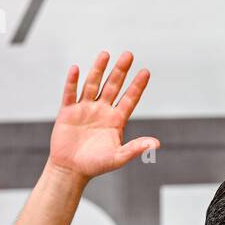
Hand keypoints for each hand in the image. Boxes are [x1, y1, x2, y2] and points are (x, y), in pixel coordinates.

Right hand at [49, 52, 158, 180]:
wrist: (71, 170)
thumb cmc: (96, 165)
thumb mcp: (119, 157)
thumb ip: (136, 148)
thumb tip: (156, 143)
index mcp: (116, 120)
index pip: (129, 99)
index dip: (137, 86)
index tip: (146, 71)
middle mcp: (102, 110)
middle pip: (113, 86)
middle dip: (120, 71)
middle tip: (129, 54)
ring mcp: (85, 109)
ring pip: (92, 84)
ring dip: (98, 70)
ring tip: (105, 54)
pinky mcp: (68, 112)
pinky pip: (70, 94)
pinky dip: (72, 82)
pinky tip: (76, 68)